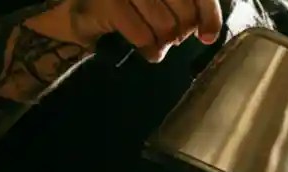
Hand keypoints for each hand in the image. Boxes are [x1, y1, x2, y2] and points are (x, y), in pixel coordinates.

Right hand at [65, 0, 221, 62]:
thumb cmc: (130, 4)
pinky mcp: (108, 3)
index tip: (208, 38)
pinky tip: (147, 51)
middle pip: (184, 10)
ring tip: (158, 45)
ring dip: (164, 43)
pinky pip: (143, 36)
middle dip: (181, 32)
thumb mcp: (162, 0)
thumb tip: (208, 34)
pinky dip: (149, 50)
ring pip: (165, 26)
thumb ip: (187, 7)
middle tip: (173, 39)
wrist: (78, 5)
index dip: (209, 16)